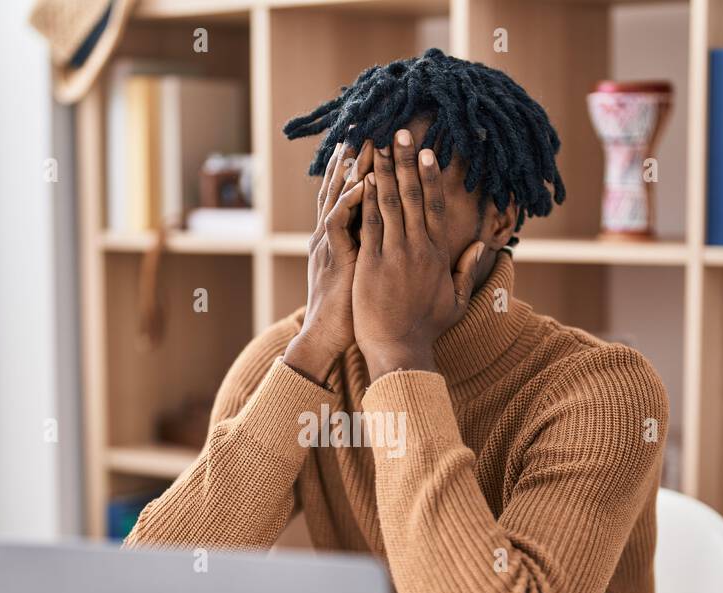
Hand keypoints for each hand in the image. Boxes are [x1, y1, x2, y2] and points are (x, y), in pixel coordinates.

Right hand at [283, 140, 371, 383]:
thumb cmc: (352, 311)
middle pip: (341, 187)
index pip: (349, 195)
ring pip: (338, 197)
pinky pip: (338, 222)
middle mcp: (331, 234)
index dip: (359, 171)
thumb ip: (374, 251)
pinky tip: (361, 182)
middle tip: (364, 128)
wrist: (328, 335)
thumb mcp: (364, 275)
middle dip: (352, 158)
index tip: (374, 146)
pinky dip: (349, 201)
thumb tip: (394, 236)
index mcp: (339, 238)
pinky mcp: (333, 256)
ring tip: (363, 142)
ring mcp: (329, 243)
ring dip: (350, 169)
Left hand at [351, 129, 485, 381]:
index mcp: (436, 254)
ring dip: (382, 171)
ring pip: (388, 203)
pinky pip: (369, 223)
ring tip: (376, 144)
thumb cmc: (425, 329)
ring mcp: (393, 253)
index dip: (428, 177)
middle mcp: (416, 248)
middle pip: (411, 195)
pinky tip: (361, 177)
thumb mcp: (455, 301)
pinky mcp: (371, 263)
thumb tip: (480, 247)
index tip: (426, 151)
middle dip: (404, 161)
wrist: (399, 349)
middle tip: (399, 131)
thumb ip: (467, 271)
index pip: (432, 206)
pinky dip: (366, 199)